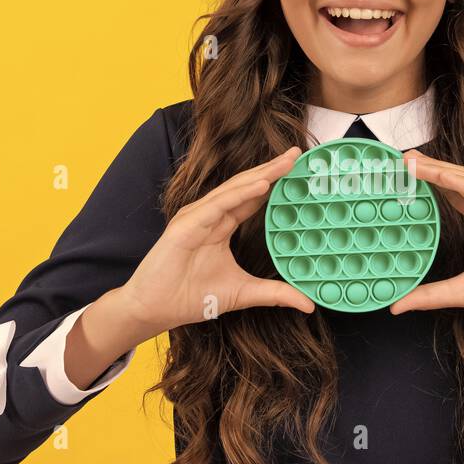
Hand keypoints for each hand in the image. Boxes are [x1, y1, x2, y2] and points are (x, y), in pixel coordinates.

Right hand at [122, 147, 315, 330]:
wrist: (155, 310)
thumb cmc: (190, 298)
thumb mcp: (243, 293)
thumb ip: (275, 294)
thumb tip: (308, 304)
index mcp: (220, 226)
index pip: (251, 198)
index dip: (274, 183)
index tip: (298, 171)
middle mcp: (209, 216)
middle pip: (245, 186)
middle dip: (271, 169)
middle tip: (297, 153)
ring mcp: (196, 218)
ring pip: (233, 190)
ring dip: (260, 175)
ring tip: (285, 163)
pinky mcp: (185, 226)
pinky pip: (217, 206)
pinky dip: (240, 194)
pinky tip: (262, 185)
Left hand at [389, 149, 463, 331]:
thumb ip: (431, 295)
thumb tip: (397, 306)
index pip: (456, 192)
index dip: (432, 179)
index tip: (405, 170)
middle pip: (460, 180)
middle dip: (431, 167)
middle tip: (403, 157)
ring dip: (440, 170)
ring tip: (413, 162)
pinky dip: (460, 184)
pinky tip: (439, 175)